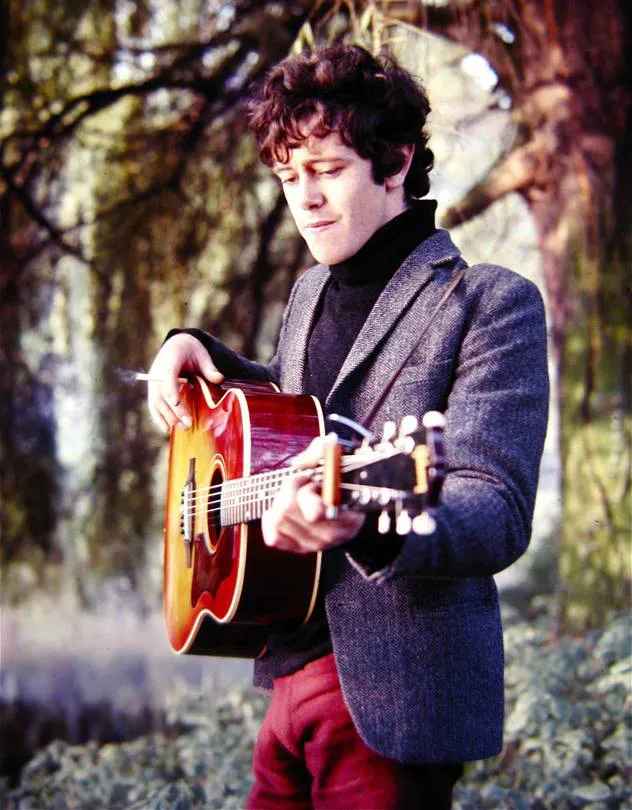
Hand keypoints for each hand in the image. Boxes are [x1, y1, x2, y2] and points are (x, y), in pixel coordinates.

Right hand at [147, 334, 223, 433]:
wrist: (176, 345)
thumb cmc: (190, 351)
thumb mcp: (202, 355)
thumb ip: (209, 368)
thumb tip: (220, 379)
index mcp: (169, 362)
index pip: (167, 379)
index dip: (171, 392)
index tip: (177, 405)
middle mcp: (157, 373)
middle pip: (161, 395)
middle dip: (173, 411)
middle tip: (188, 424)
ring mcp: (153, 382)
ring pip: (156, 402)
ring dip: (167, 417)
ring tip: (182, 428)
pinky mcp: (153, 390)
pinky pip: (153, 405)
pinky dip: (158, 417)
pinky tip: (166, 429)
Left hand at [261, 437, 365, 552]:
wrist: (347, 502)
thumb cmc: (342, 478)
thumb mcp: (338, 458)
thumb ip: (322, 452)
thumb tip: (301, 463)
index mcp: (348, 516)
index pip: (316, 511)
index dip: (307, 490)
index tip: (312, 480)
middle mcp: (332, 535)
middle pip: (289, 510)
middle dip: (291, 489)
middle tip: (302, 483)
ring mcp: (315, 544)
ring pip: (279, 520)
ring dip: (282, 501)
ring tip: (296, 495)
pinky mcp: (300, 548)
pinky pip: (273, 537)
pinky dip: (271, 520)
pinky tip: (279, 509)